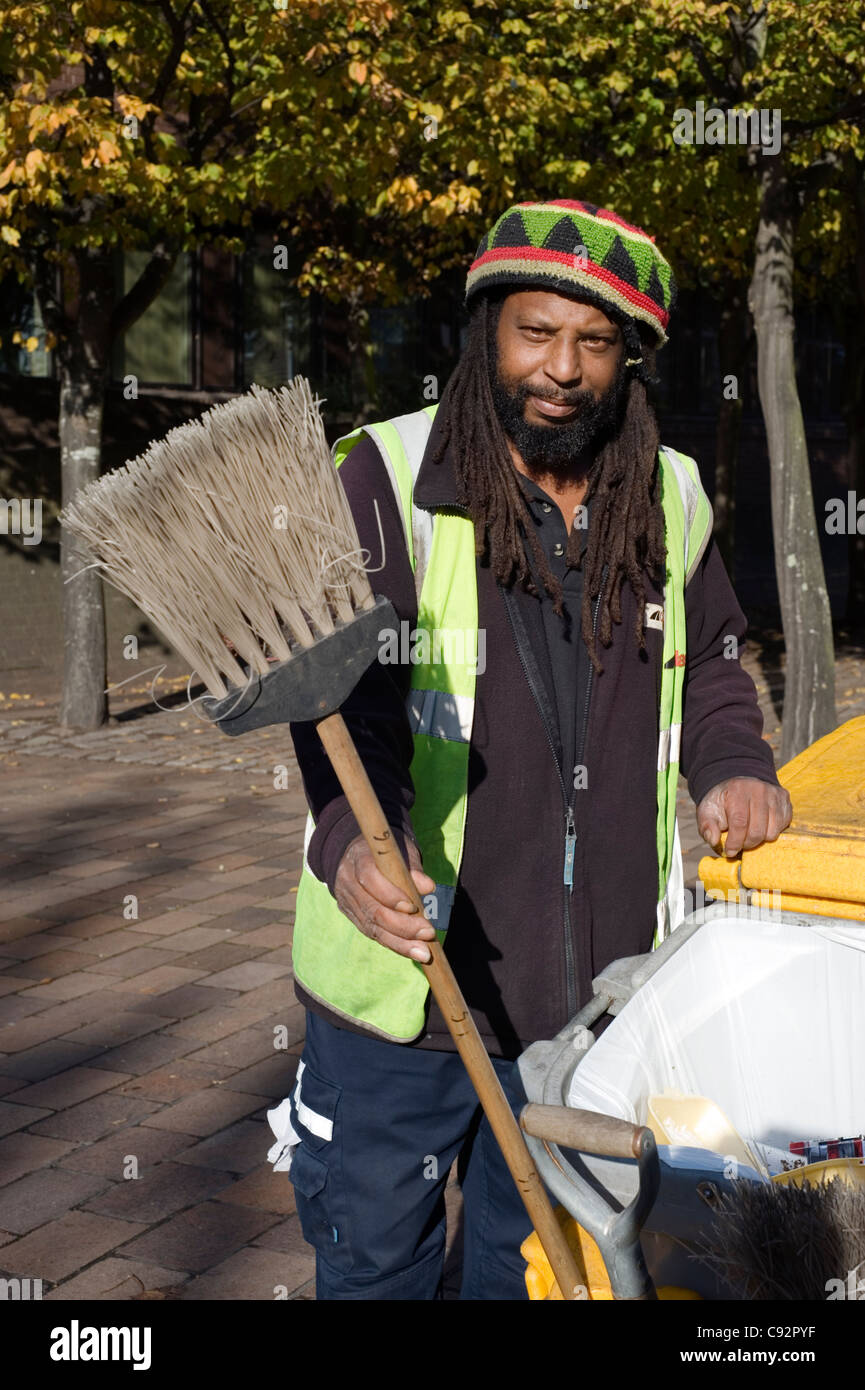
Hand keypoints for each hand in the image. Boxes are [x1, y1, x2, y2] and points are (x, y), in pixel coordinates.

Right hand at [333, 833, 436, 961]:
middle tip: (428, 934)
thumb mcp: (400, 852)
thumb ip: (413, 869)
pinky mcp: (351, 915)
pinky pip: (371, 933)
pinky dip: (393, 943)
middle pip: (372, 910)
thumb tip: (428, 887)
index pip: (369, 879)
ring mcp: (347, 901)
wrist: (356, 855)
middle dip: (402, 926)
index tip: (413, 907)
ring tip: (424, 953)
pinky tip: (411, 950)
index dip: (390, 895)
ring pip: (371, 927)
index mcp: (359, 859)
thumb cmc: (385, 853)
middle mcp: (348, 882)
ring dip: (400, 943)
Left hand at [696, 777, 791, 858]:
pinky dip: (771, 832)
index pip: (739, 822)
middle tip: (740, 844)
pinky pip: (782, 826)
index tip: (729, 851)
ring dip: (760, 839)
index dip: (735, 842)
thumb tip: (713, 840)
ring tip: (749, 834)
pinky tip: (761, 826)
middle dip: (747, 844)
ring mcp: (774, 794)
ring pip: (772, 832)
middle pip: (757, 831)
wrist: (739, 785)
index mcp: (737, 790)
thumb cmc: (723, 802)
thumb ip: (707, 827)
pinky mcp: (785, 800)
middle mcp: (758, 789)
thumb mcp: (707, 811)